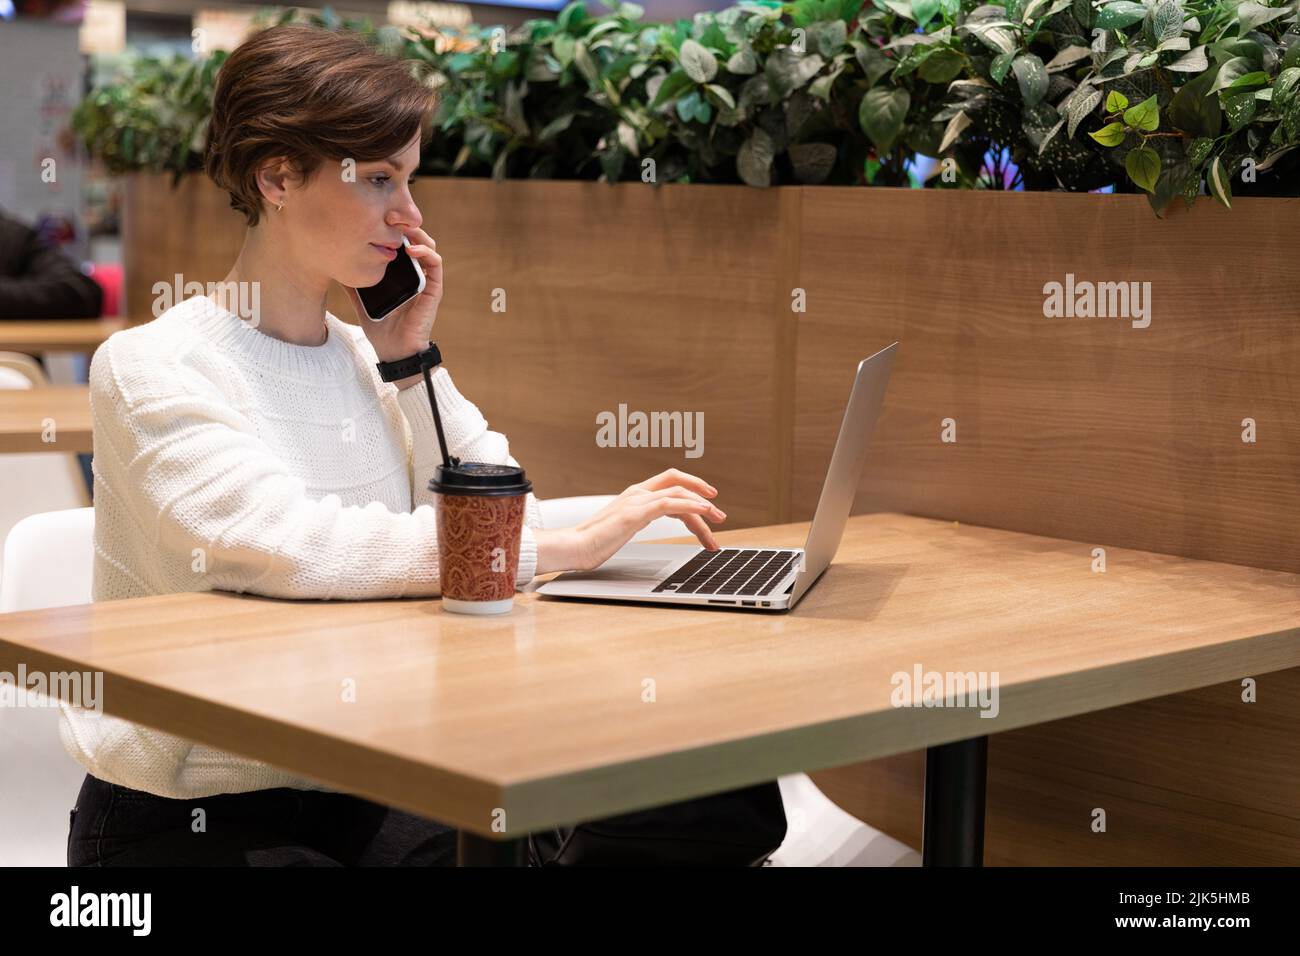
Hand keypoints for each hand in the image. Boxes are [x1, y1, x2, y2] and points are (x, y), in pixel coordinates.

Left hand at [347, 225, 443, 362]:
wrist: (394, 351)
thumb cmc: (381, 329)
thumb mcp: (361, 300)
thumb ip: (353, 283)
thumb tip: (335, 266)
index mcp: (401, 275)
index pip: (401, 244)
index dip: (393, 230)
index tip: (378, 218)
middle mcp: (415, 274)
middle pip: (415, 240)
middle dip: (405, 225)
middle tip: (389, 215)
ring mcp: (426, 281)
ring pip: (429, 247)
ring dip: (418, 234)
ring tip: (401, 227)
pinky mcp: (433, 290)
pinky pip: (435, 265)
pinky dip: (426, 252)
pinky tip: (411, 249)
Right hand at [556, 468, 726, 572]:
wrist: (574, 547)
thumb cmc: (593, 542)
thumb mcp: (620, 528)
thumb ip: (634, 522)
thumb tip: (641, 528)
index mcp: (634, 495)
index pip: (670, 484)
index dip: (693, 489)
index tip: (709, 504)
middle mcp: (637, 493)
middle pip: (679, 484)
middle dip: (703, 497)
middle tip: (720, 516)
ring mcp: (637, 501)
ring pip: (680, 494)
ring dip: (703, 507)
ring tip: (717, 522)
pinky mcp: (636, 513)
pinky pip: (671, 504)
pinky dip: (691, 506)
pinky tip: (703, 513)